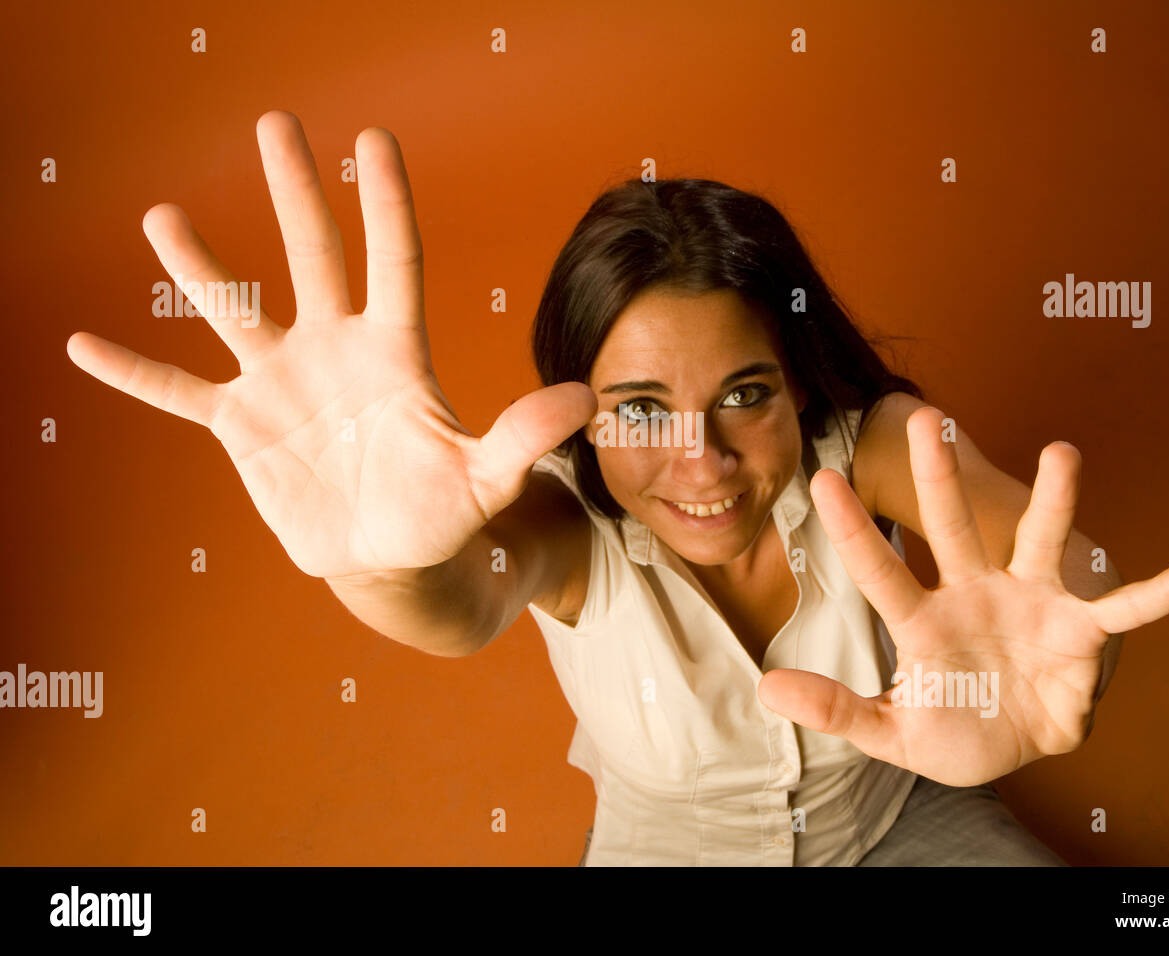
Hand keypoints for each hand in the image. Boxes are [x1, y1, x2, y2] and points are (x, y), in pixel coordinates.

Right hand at [66, 110, 594, 579]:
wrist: (387, 555)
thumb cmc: (439, 512)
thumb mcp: (484, 476)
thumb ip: (523, 437)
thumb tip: (586, 398)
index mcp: (395, 351)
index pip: (393, 261)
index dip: (385, 203)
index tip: (375, 138)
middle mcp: (334, 349)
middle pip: (313, 255)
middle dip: (294, 191)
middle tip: (276, 123)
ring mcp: (282, 383)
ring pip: (235, 310)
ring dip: (200, 267)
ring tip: (162, 216)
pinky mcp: (241, 426)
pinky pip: (178, 394)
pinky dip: (136, 374)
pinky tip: (84, 345)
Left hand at [756, 406, 1168, 785]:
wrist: (1009, 747)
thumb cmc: (950, 727)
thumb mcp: (890, 731)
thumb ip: (836, 709)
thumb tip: (767, 689)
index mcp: (922, 619)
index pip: (880, 568)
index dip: (853, 528)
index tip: (821, 478)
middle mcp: (974, 594)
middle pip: (952, 527)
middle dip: (939, 477)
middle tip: (926, 420)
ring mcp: (1029, 604)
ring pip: (1039, 542)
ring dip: (1052, 501)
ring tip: (1063, 453)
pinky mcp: (1079, 631)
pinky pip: (1126, 610)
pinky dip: (1164, 591)